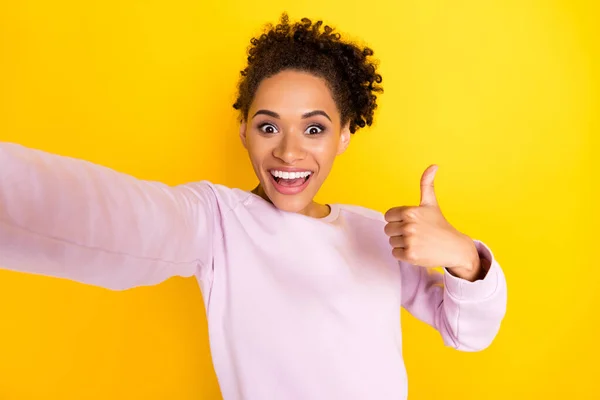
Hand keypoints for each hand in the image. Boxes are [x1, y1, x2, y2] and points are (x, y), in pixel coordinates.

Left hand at [384, 165, 481, 280]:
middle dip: (399, 232)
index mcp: (410, 211)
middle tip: (415, 233)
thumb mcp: (431, 203)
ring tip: (417, 241)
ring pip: (392, 241)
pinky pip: (395, 253)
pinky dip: (404, 254)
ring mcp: (409, 241)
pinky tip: (417, 250)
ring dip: (402, 243)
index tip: (410, 222)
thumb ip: (427, 184)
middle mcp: (409, 225)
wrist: (454, 247)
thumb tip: (434, 165)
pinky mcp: (410, 255)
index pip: (388, 216)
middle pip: (388, 229)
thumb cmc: (440, 225)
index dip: (398, 220)